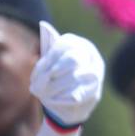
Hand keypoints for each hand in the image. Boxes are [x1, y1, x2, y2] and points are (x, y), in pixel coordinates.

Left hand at [29, 21, 103, 135]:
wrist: (67, 110)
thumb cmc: (57, 81)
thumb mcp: (51, 64)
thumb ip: (49, 47)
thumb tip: (44, 25)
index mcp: (84, 47)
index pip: (66, 45)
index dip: (50, 58)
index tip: (38, 72)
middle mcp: (94, 59)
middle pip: (71, 59)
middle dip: (51, 74)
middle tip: (37, 86)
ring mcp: (97, 76)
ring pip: (73, 77)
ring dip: (53, 88)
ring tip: (42, 95)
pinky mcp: (94, 93)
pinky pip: (76, 93)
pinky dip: (61, 98)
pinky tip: (53, 101)